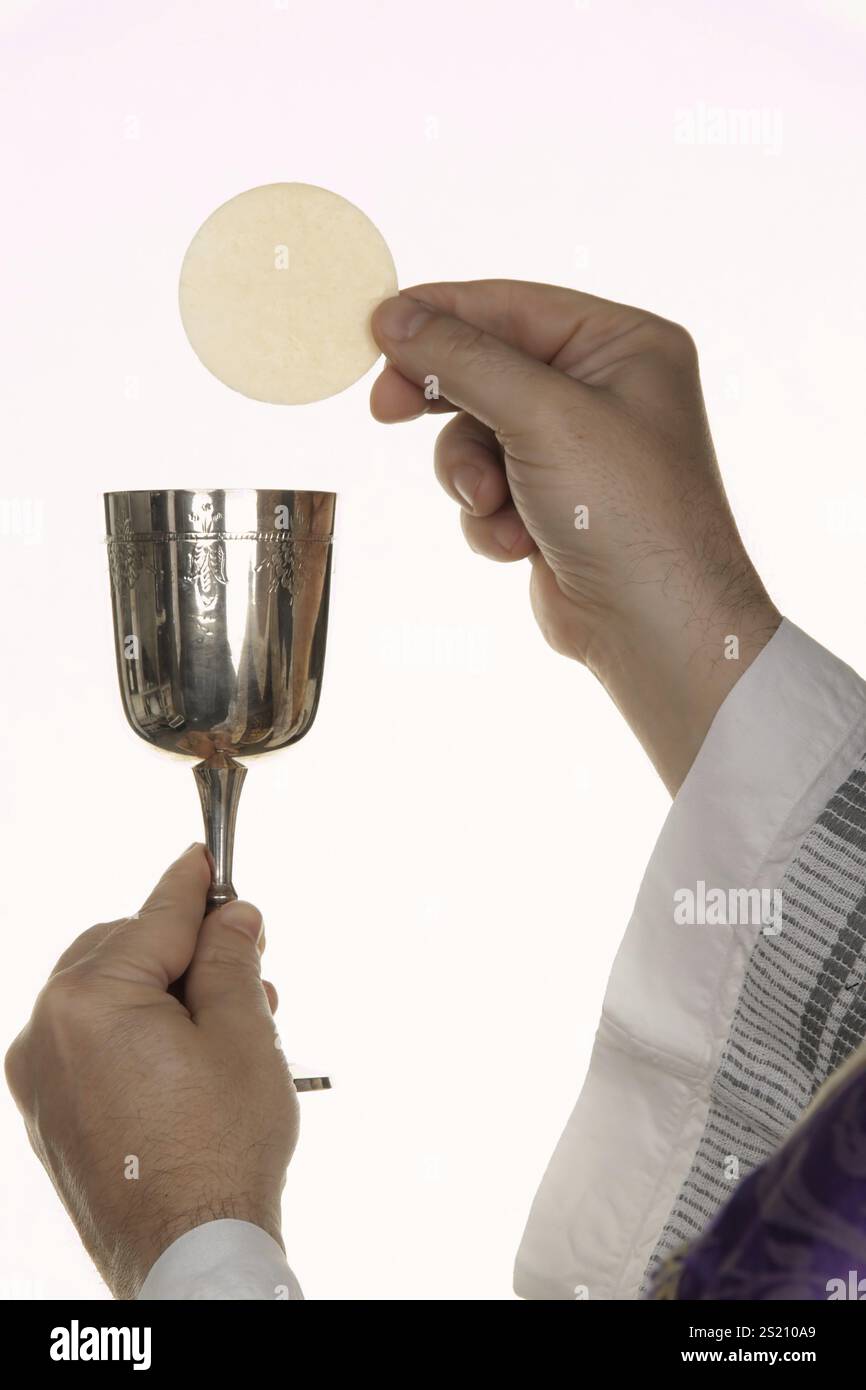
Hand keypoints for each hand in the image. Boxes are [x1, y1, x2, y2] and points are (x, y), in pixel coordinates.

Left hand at [5, 845, 296, 1298]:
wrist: (189, 1254)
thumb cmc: (219, 1153)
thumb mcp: (244, 1034)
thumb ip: (230, 961)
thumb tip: (233, 919)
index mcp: (90, 1000)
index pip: (154, 918)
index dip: (193, 887)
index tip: (206, 859)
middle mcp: (47, 1032)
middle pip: (123, 951)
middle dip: (185, 950)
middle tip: (245, 960)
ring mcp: (41, 1077)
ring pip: (108, 997)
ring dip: (166, 993)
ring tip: (235, 1016)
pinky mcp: (49, 1113)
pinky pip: (92, 1043)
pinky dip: (139, 1031)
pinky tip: (193, 1052)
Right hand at [371, 281, 779, 791]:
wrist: (654, 628)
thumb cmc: (626, 512)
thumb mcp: (542, 416)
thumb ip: (465, 360)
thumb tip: (394, 317)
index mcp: (625, 345)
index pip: (512, 307)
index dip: (440, 317)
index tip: (376, 330)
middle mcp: (604, 390)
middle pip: (487, 370)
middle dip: (446, 406)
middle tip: (386, 409)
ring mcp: (577, 451)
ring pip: (476, 437)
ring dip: (471, 476)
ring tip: (491, 506)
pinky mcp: (552, 505)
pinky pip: (486, 490)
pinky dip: (490, 519)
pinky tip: (519, 545)